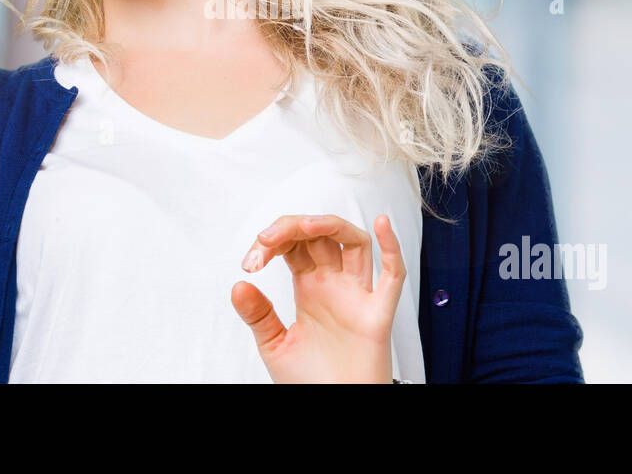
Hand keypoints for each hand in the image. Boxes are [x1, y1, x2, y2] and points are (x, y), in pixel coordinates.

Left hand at [230, 213, 405, 383]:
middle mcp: (334, 285)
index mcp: (309, 288)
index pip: (294, 246)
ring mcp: (358, 296)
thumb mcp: (275, 345)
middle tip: (266, 239)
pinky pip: (393, 276)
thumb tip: (238, 285)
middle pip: (320, 236)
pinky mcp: (378, 314)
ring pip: (354, 243)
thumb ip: (258, 315)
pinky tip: (381, 224)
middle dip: (292, 228)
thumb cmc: (311, 380)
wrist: (335, 407)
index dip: (271, 244)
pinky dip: (391, 248)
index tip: (250, 263)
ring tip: (307, 224)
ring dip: (331, 226)